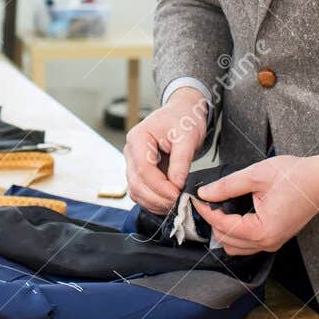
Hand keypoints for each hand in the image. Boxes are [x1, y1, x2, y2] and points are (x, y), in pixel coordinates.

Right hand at [123, 87, 208, 214]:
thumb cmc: (183, 119)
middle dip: (157, 198)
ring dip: (154, 202)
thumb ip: (181, 161)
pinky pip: (141, 191)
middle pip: (136, 183)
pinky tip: (168, 202)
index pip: (144, 169)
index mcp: (138, 138)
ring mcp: (133, 162)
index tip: (178, 194)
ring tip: (174, 205)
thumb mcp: (187, 136)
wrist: (182, 113)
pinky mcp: (139, 171)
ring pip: (135, 191)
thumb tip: (177, 184)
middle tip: (178, 204)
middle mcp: (130, 151)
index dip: (160, 186)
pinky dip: (153, 201)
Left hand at [192, 152, 318, 254]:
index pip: (223, 225)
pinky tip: (233, 214)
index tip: (195, 198)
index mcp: (263, 230)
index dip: (206, 211)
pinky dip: (236, 232)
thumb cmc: (296, 177)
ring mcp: (272, 242)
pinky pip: (248, 243)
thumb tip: (205, 193)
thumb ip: (227, 186)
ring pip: (235, 246)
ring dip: (223, 229)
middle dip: (213, 221)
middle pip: (226, 241)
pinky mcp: (275, 238)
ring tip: (218, 207)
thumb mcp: (256, 176)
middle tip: (205, 201)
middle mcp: (268, 242)